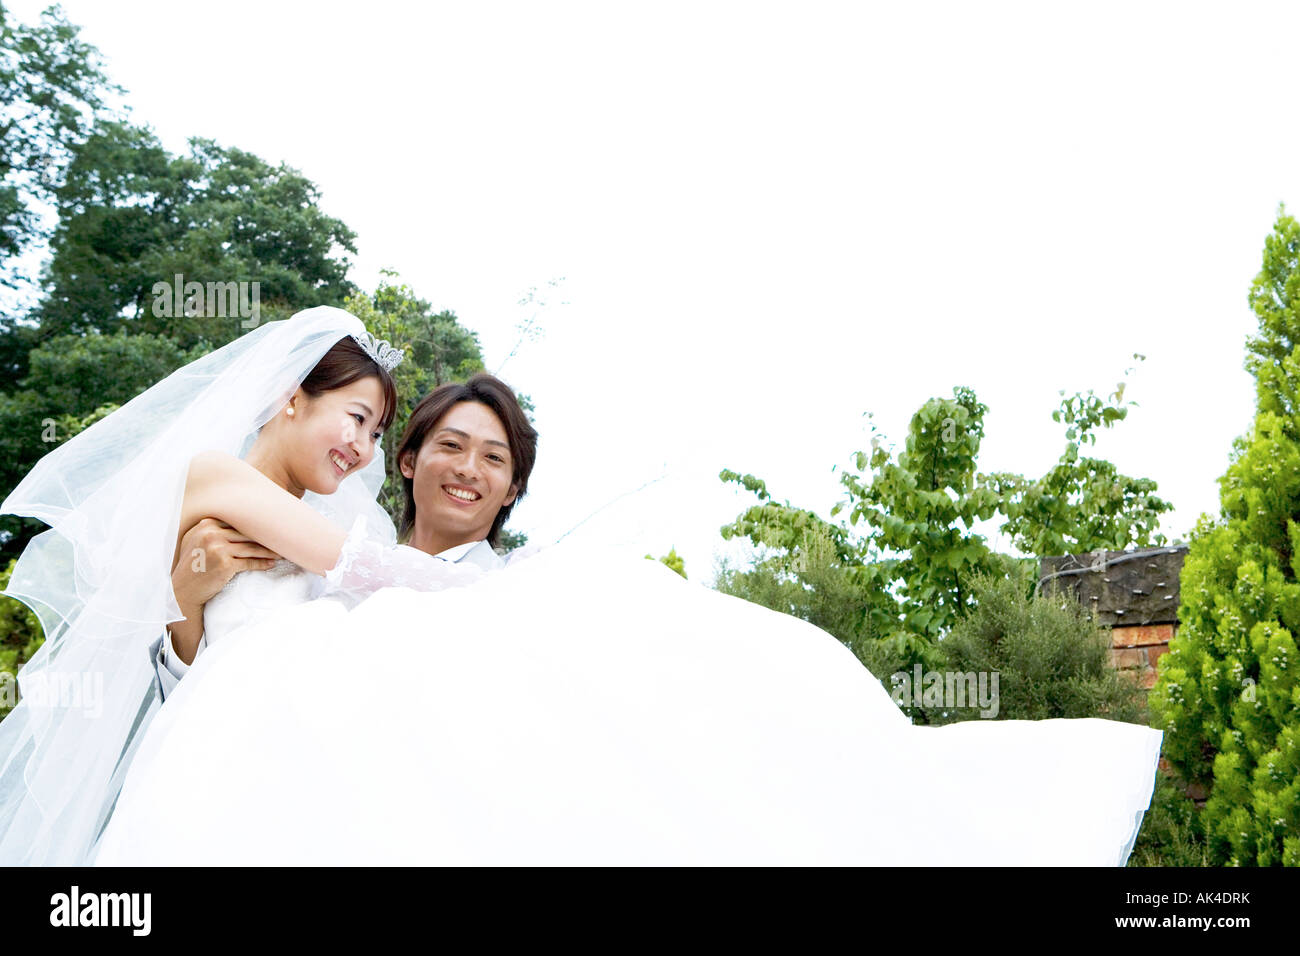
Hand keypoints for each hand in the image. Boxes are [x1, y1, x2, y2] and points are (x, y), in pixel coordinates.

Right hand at [168, 518, 279, 663]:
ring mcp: (218, 549)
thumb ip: (212, 528)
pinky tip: (271, 564)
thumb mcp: (195, 540)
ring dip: (269, 550)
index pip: (237, 520)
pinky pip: (250, 562)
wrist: (182, 590)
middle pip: (246, 533)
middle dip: (266, 536)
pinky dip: (263, 563)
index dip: (255, 523)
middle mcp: (210, 534)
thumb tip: (239, 518)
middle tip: (282, 537)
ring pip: (251, 547)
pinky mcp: (225, 564)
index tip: (271, 524)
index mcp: (205, 524)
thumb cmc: (192, 565)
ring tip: (280, 552)